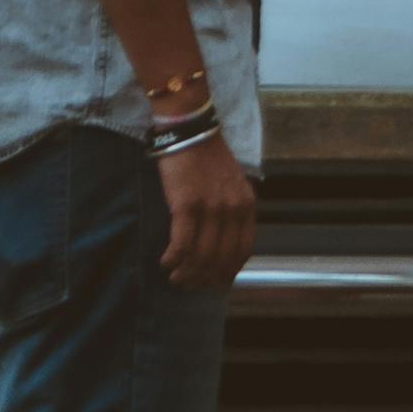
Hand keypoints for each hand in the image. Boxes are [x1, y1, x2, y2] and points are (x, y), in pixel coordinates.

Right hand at [158, 132, 255, 290]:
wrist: (188, 126)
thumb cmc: (206, 153)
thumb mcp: (231, 182)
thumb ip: (232, 209)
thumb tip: (222, 242)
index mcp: (246, 204)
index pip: (243, 250)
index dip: (229, 271)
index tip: (217, 281)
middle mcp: (232, 210)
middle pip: (222, 258)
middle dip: (206, 278)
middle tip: (192, 285)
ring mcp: (210, 208)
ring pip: (201, 256)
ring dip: (188, 273)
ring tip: (177, 278)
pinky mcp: (187, 205)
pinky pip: (182, 244)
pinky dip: (174, 258)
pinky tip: (166, 262)